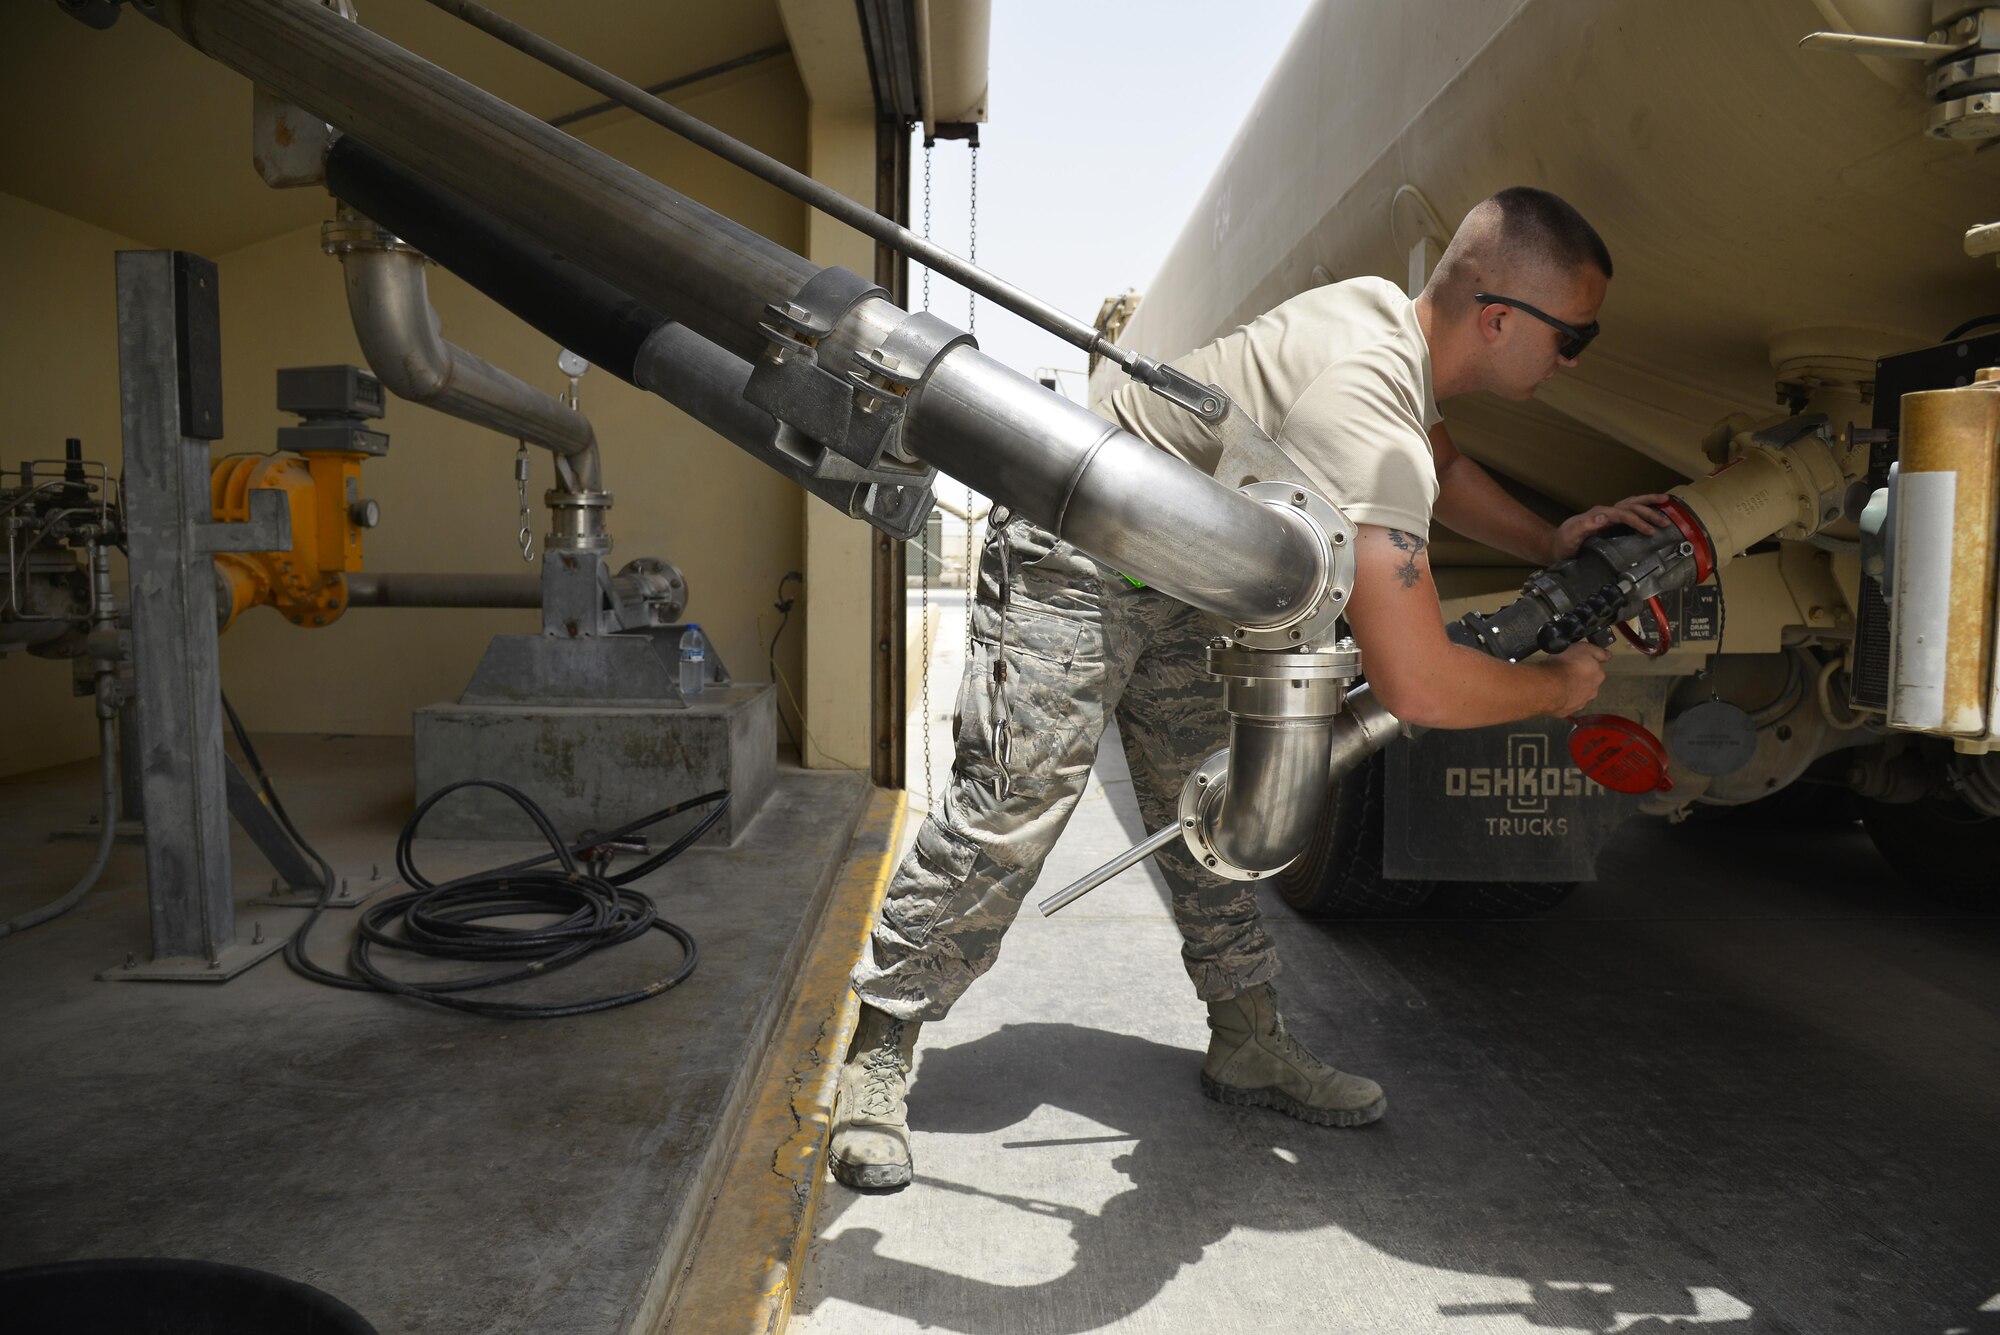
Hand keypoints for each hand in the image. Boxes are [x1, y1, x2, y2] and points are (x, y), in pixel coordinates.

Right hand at [1538, 640, 1610, 715]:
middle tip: (1567, 672)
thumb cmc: (1565, 667)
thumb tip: (1607, 655)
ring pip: (1577, 695)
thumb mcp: (1585, 648)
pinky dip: (1561, 698)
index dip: (1586, 664)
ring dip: (1570, 689)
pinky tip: (1554, 691)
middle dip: (1579, 679)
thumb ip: (1599, 652)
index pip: (1596, 669)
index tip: (1578, 661)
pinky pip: (1565, 703)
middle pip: (1588, 684)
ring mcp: (1579, 702)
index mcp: (1598, 676)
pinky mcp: (1566, 710)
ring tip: (1558, 681)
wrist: (1549, 685)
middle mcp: (1592, 691)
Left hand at [1550, 493, 1673, 560]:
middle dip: (1649, 511)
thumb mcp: (1571, 535)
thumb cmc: (1562, 543)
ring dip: (1648, 504)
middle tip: (1665, 520)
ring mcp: (1606, 517)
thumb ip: (1586, 525)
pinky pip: (1628, 513)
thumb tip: (1604, 517)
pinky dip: (1641, 510)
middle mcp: (1604, 513)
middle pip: (1631, 505)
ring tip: (1666, 502)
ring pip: (1631, 505)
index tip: (1650, 531)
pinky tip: (1650, 512)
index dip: (1637, 521)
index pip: (1623, 514)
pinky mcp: (1608, 523)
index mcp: (1598, 515)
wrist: (1555, 547)